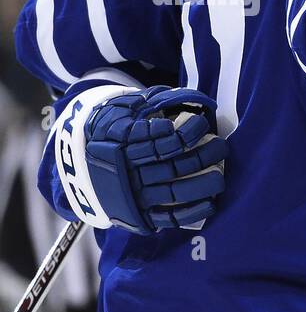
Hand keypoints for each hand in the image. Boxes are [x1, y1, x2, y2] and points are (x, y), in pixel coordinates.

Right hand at [56, 85, 227, 233]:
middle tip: (222, 146)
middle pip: (172, 165)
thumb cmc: (109, 134)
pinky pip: (168, 216)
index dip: (183, 133)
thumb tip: (183, 95)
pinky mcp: (139, 215)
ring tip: (222, 174)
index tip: (201, 123)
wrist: (77, 170)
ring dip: (203, 183)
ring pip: (174, 191)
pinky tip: (212, 202)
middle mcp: (128, 172)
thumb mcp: (118, 113)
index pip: (158, 141)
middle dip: (203, 156)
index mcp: (123, 147)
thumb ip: (146, 104)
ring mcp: (134, 195)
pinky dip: (192, 211)